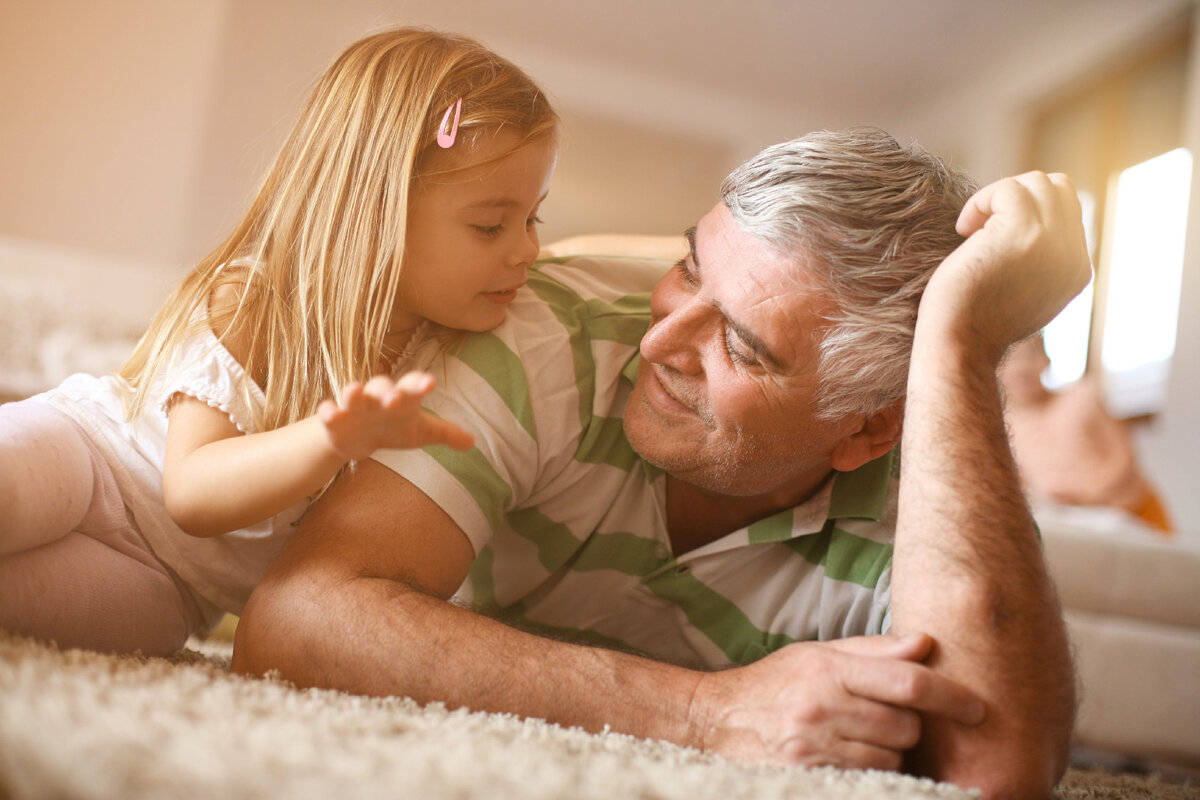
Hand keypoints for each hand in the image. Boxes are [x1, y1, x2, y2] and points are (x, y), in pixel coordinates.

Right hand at [318, 372, 474, 460]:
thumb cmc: (392, 427)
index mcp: (400, 397)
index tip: (429, 383)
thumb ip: (444, 433)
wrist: (356, 436)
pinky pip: (328, 413)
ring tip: (355, 389)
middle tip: (394, 397)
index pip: (411, 387)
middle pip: (381, 386)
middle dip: (387, 391)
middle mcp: (377, 397)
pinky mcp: (334, 420)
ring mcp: (354, 407)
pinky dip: (327, 412)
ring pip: (353, 395)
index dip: (419, 384)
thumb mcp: (419, 431)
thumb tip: (473, 442)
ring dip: (353, 393)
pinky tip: (328, 414)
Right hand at [686, 634, 983, 771]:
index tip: (977, 707)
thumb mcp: (818, 654)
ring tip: (859, 738)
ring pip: (890, 758)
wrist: (715, 721)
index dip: (951, 695)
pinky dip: (871, 772)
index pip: (907, 683)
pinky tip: (854, 758)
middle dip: (907, 727)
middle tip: (884, 720)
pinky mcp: (807, 777)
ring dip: (888, 752)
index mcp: (828, 669)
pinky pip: (867, 779)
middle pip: (905, 727)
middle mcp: (821, 708)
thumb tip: (926, 642)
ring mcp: (813, 748)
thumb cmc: (775, 685)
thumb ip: (874, 651)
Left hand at [920, 171, 1092, 361]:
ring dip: (999, 196)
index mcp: (1078, 269)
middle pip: (1060, 188)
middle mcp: (1074, 255)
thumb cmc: (974, 320)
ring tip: (973, 228)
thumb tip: (1030, 219)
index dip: (1027, 212)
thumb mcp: (1022, 289)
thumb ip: (1040, 259)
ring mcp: (1053, 242)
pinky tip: (963, 229)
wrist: (959, 346)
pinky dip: (981, 201)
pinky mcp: (1024, 233)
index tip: (993, 239)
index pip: (1068, 211)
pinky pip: (1009, 189)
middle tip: (984, 227)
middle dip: (1018, 196)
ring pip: (1040, 182)